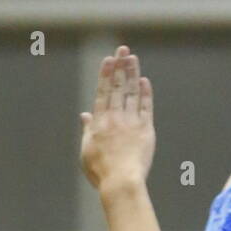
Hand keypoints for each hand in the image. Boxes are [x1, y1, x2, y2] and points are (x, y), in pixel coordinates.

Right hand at [80, 45, 155, 189]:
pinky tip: (144, 81)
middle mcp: (115, 118)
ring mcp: (131, 122)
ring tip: (132, 58)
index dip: (106, 74)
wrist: (121, 181)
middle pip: (118, 87)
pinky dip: (145, 93)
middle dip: (120, 67)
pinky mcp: (146, 130)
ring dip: (132, 73)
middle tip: (123, 49)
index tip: (108, 60)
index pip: (103, 92)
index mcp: (99, 122)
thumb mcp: (86, 150)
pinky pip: (146, 107)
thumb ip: (87, 130)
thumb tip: (84, 115)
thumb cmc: (101, 171)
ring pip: (132, 93)